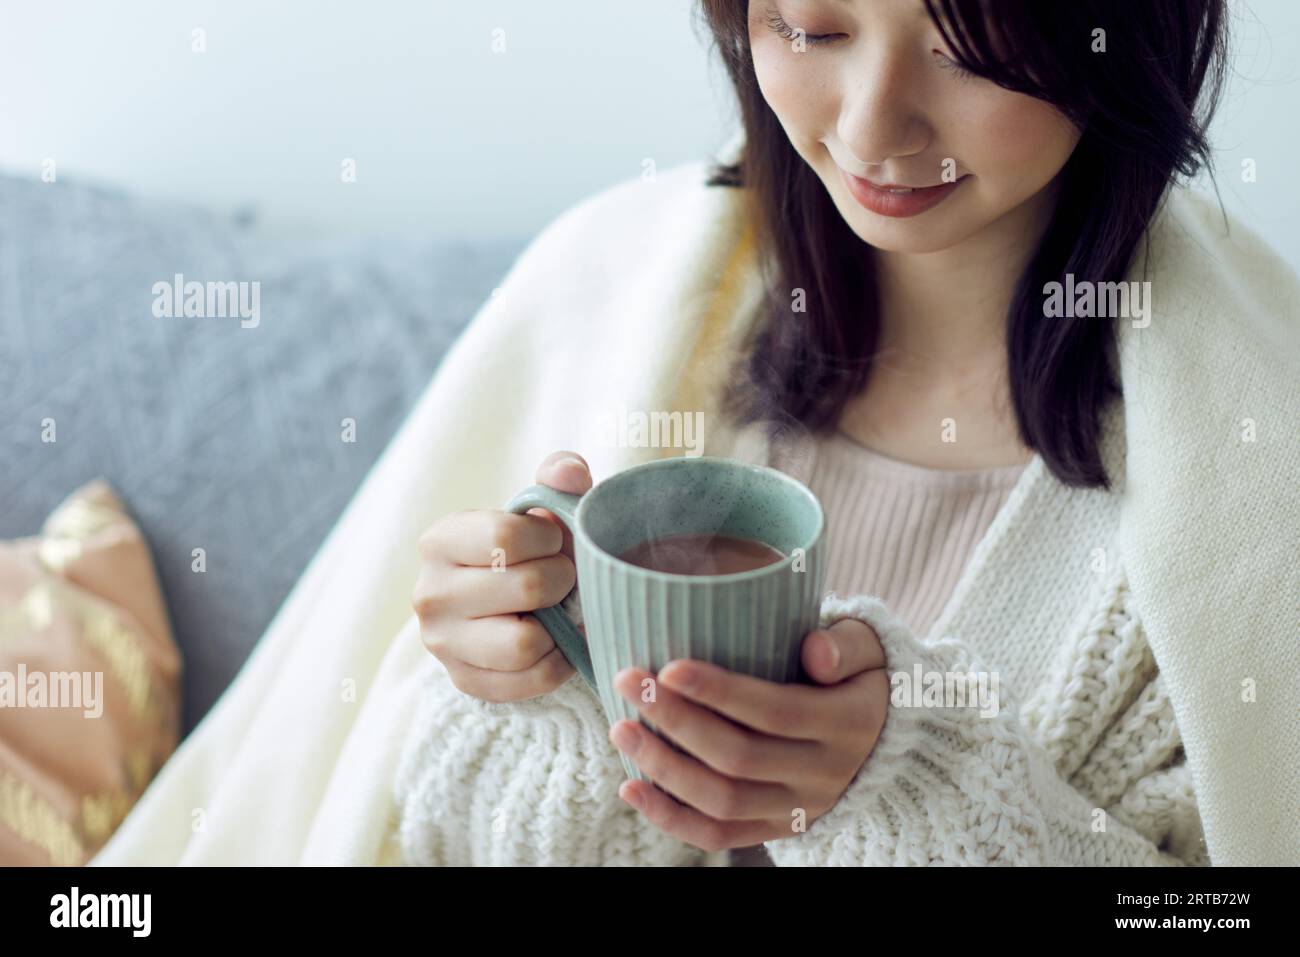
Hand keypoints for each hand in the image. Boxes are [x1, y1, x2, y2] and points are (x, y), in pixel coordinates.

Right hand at [412, 450, 591, 702]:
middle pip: (527, 588)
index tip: (551, 541)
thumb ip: (558, 478)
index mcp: (440, 540)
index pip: (506, 536)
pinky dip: (557, 663)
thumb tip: (571, 474)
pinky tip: (555, 642)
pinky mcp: (464, 681)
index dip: (548, 539)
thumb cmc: (527, 548)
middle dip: (561, 579)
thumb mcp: (538, 507)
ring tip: (555, 611)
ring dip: (558, 626)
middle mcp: (429, 594)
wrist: (504, 604)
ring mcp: (442, 644)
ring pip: (525, 644)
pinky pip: (531, 680)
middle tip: (560, 578)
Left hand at [607, 617, 888, 852]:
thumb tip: (813, 651)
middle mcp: (824, 774)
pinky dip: (670, 817)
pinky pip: (719, 835)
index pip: (776, 712)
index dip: (720, 693)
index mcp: (846, 724)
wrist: (885, 738)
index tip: (669, 667)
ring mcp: (799, 808)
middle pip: (739, 759)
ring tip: (621, 728)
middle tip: (630, 683)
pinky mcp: (777, 829)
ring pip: (723, 802)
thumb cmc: (861, 675)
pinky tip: (631, 786)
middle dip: (676, 722)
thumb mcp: (871, 648)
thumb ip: (846, 644)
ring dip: (664, 769)